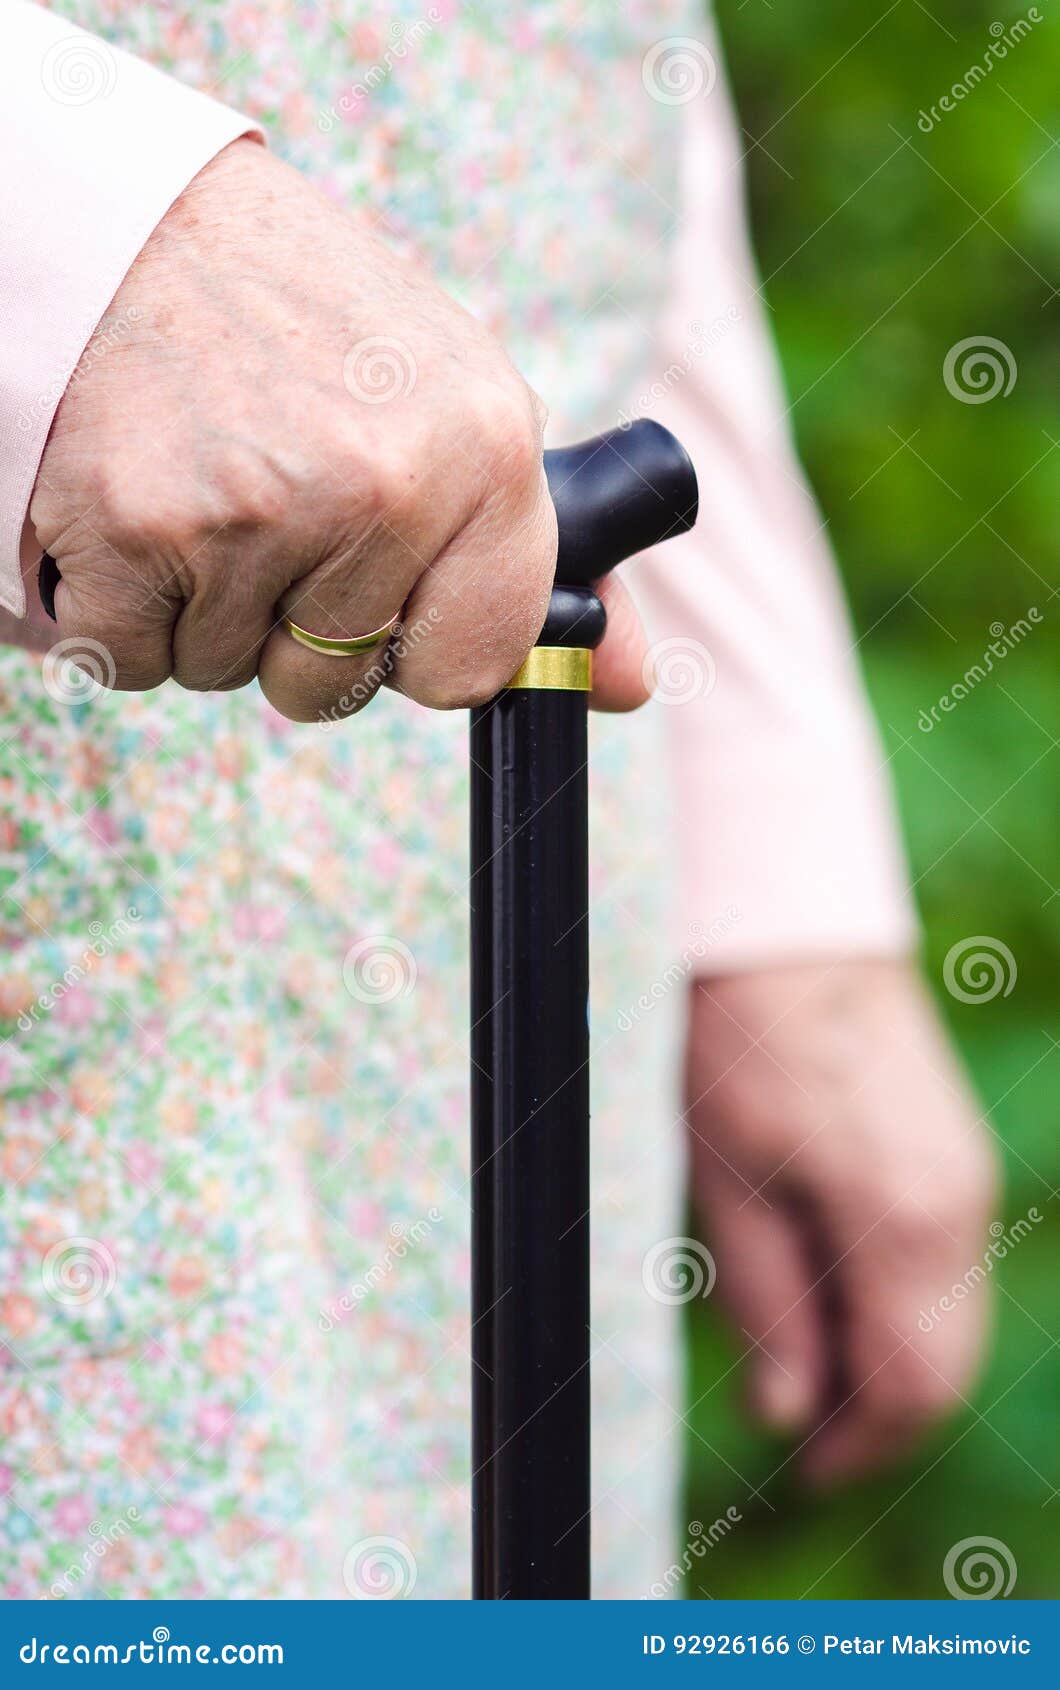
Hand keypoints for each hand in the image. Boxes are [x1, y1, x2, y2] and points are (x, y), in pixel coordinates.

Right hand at [29, 139, 648, 719]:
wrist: (138, 222)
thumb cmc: (312, 328)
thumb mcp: (459, 411)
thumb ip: (541, 564)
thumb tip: (629, 687)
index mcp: (488, 450)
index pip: (469, 667)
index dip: (412, 645)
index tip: (378, 584)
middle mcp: (384, 484)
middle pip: (330, 687)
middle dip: (289, 629)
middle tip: (267, 505)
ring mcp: (255, 509)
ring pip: (222, 671)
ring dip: (204, 610)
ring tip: (203, 481)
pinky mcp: (134, 527)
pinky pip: (128, 658)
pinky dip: (119, 608)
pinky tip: (137, 502)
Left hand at [685, 958, 997, 1484]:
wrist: (788, 925)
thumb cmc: (738, 1042)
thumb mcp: (725, 1182)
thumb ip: (768, 1305)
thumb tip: (788, 1410)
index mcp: (903, 1224)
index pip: (909, 1388)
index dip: (856, 1446)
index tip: (799, 1469)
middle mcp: (957, 1209)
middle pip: (944, 1366)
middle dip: (876, 1415)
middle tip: (796, 1431)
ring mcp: (965, 1176)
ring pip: (950, 1319)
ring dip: (888, 1361)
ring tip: (801, 1365)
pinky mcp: (953, 1152)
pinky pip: (945, 1267)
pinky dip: (898, 1306)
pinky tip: (830, 1294)